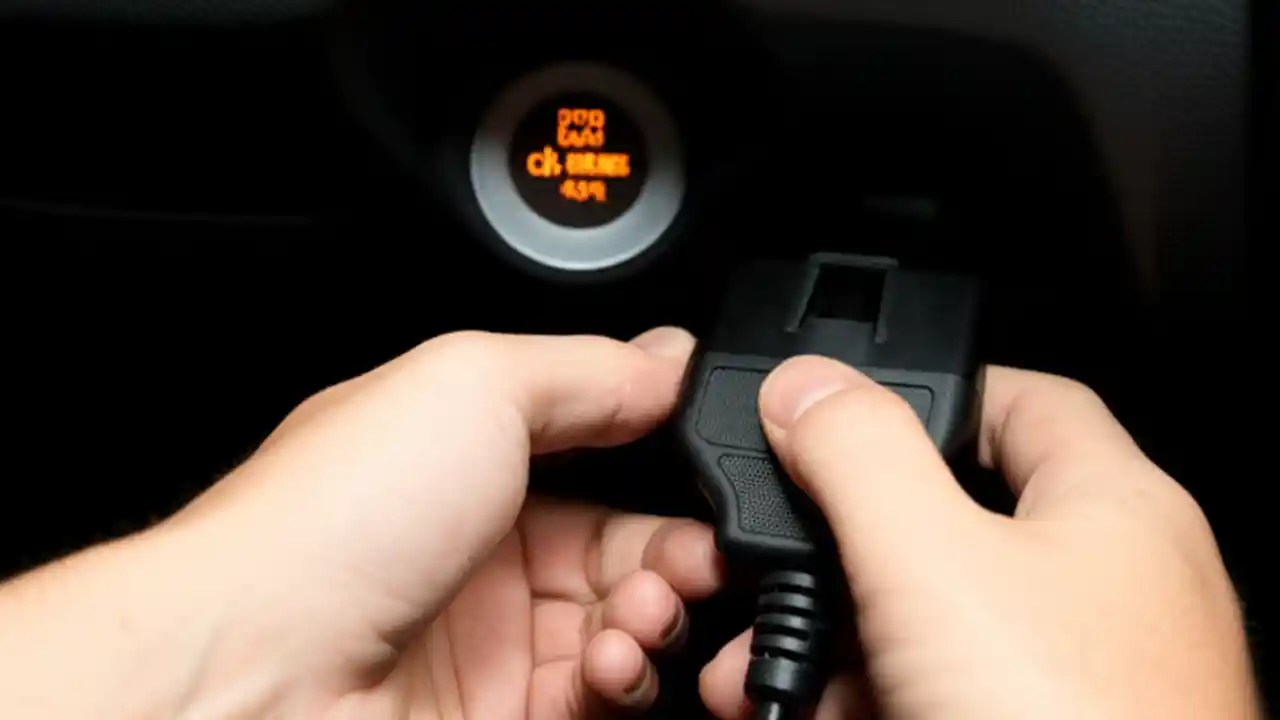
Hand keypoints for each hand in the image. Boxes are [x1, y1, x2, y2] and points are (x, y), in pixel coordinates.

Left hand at [0, 328, 722, 718]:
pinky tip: (614, 659)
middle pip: (624, 542)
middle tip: (700, 555)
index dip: (664, 461)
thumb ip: (589, 369)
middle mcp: (480, 542)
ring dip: (657, 615)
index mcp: (468, 450)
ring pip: (622, 623)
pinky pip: (598, 696)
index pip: (601, 450)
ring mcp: (488, 635)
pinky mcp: (499, 712)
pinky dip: (627, 679)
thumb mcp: (473, 383)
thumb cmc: (332, 518)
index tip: (711, 469)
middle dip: (679, 548)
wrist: (258, 670)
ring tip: (644, 611)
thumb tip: (668, 357)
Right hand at [700, 358, 1257, 718]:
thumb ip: (861, 456)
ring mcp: (1080, 667)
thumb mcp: (931, 564)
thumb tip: (807, 386)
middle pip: (953, 517)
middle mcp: (1108, 584)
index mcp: (1115, 508)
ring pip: (934, 616)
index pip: (1022, 398)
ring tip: (762, 654)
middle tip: (778, 548)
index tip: (843, 407)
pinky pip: (944, 685)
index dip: (928, 387)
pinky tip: (809, 709)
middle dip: (843, 541)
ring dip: (837, 629)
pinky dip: (870, 690)